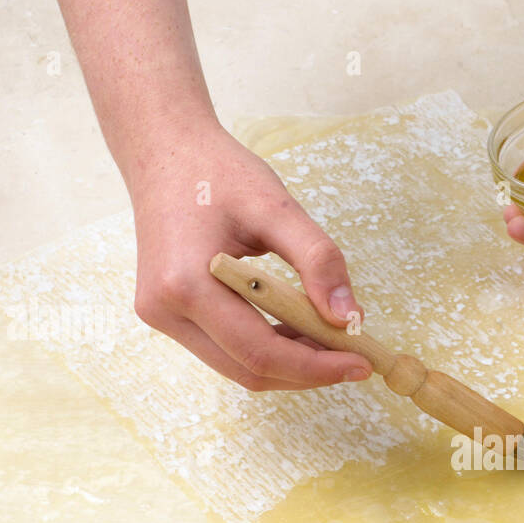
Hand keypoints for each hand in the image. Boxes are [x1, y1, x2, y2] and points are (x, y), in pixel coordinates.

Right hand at [128, 120, 372, 390]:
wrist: (164, 150)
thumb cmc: (218, 172)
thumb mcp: (277, 207)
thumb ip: (317, 260)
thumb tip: (349, 320)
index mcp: (186, 284)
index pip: (259, 351)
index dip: (315, 367)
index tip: (361, 364)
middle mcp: (166, 310)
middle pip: (248, 370)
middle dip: (307, 372)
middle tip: (355, 357)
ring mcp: (162, 317)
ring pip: (237, 367)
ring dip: (290, 364)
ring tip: (330, 340)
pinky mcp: (169, 315)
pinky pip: (226, 350)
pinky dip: (267, 349)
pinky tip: (298, 328)